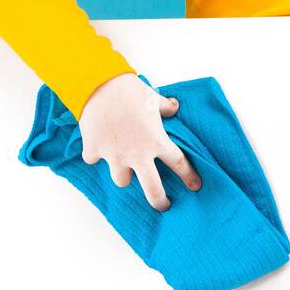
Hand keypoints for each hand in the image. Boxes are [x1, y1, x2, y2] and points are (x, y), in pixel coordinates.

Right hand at [78, 72, 201, 211]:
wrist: (99, 84)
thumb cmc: (130, 90)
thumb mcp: (153, 97)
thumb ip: (165, 107)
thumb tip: (174, 106)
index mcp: (156, 141)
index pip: (178, 163)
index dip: (189, 176)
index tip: (195, 186)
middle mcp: (137, 154)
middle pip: (152, 190)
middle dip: (159, 201)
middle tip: (163, 205)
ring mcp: (114, 155)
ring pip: (121, 180)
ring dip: (124, 175)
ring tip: (124, 167)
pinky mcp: (94, 150)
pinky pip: (94, 160)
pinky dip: (95, 155)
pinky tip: (97, 146)